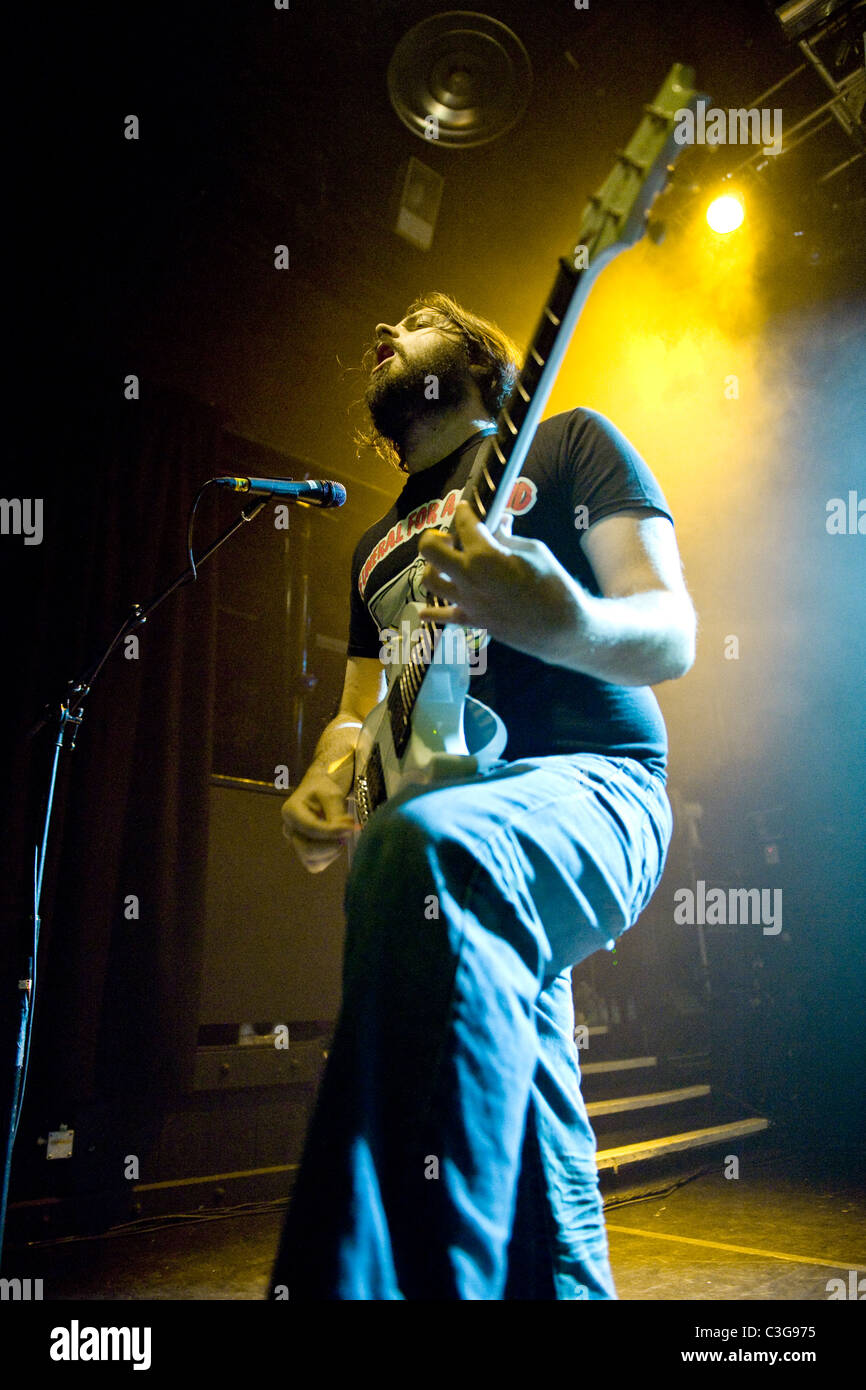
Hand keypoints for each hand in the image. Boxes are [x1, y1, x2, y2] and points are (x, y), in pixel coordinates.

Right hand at [281, 772, 356, 874]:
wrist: (319, 792)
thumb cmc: (324, 790)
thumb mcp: (332, 795)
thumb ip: (337, 814)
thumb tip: (346, 832)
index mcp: (291, 811)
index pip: (311, 828)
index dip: (332, 832)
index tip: (351, 828)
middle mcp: (289, 830)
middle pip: (307, 850)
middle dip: (331, 845)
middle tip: (348, 831)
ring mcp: (295, 843)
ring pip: (311, 861)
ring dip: (332, 851)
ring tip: (342, 834)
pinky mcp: (304, 853)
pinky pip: (316, 864)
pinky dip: (330, 856)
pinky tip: (336, 841)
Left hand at [417, 500, 583, 655]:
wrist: (562, 627)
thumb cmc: (553, 584)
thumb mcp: (534, 550)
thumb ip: (507, 538)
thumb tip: (498, 524)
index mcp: (484, 556)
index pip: (463, 524)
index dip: (464, 511)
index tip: (466, 508)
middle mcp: (468, 578)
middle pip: (431, 551)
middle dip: (435, 537)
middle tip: (450, 537)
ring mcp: (468, 602)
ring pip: (431, 581)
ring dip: (434, 568)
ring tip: (447, 565)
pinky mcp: (473, 621)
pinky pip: (444, 617)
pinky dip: (431, 614)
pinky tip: (424, 612)